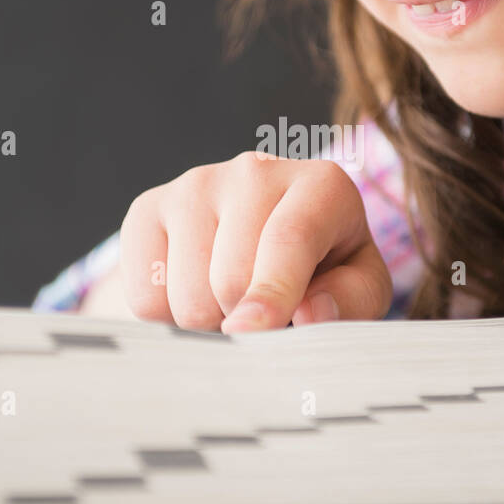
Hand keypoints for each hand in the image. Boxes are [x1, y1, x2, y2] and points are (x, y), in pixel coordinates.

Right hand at [118, 151, 391, 332]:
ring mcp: (196, 184)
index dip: (272, 293)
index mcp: (321, 185)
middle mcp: (255, 171)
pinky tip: (196, 293)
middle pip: (230, 277)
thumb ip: (349, 300)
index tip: (254, 331)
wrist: (262, 245)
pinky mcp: (148, 207)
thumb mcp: (358, 287)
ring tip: (234, 304)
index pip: (288, 238)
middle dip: (245, 321)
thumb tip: (311, 313)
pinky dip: (168, 316)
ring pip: (185, 293)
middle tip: (265, 319)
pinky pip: (144, 294)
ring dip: (209, 323)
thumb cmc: (324, 270)